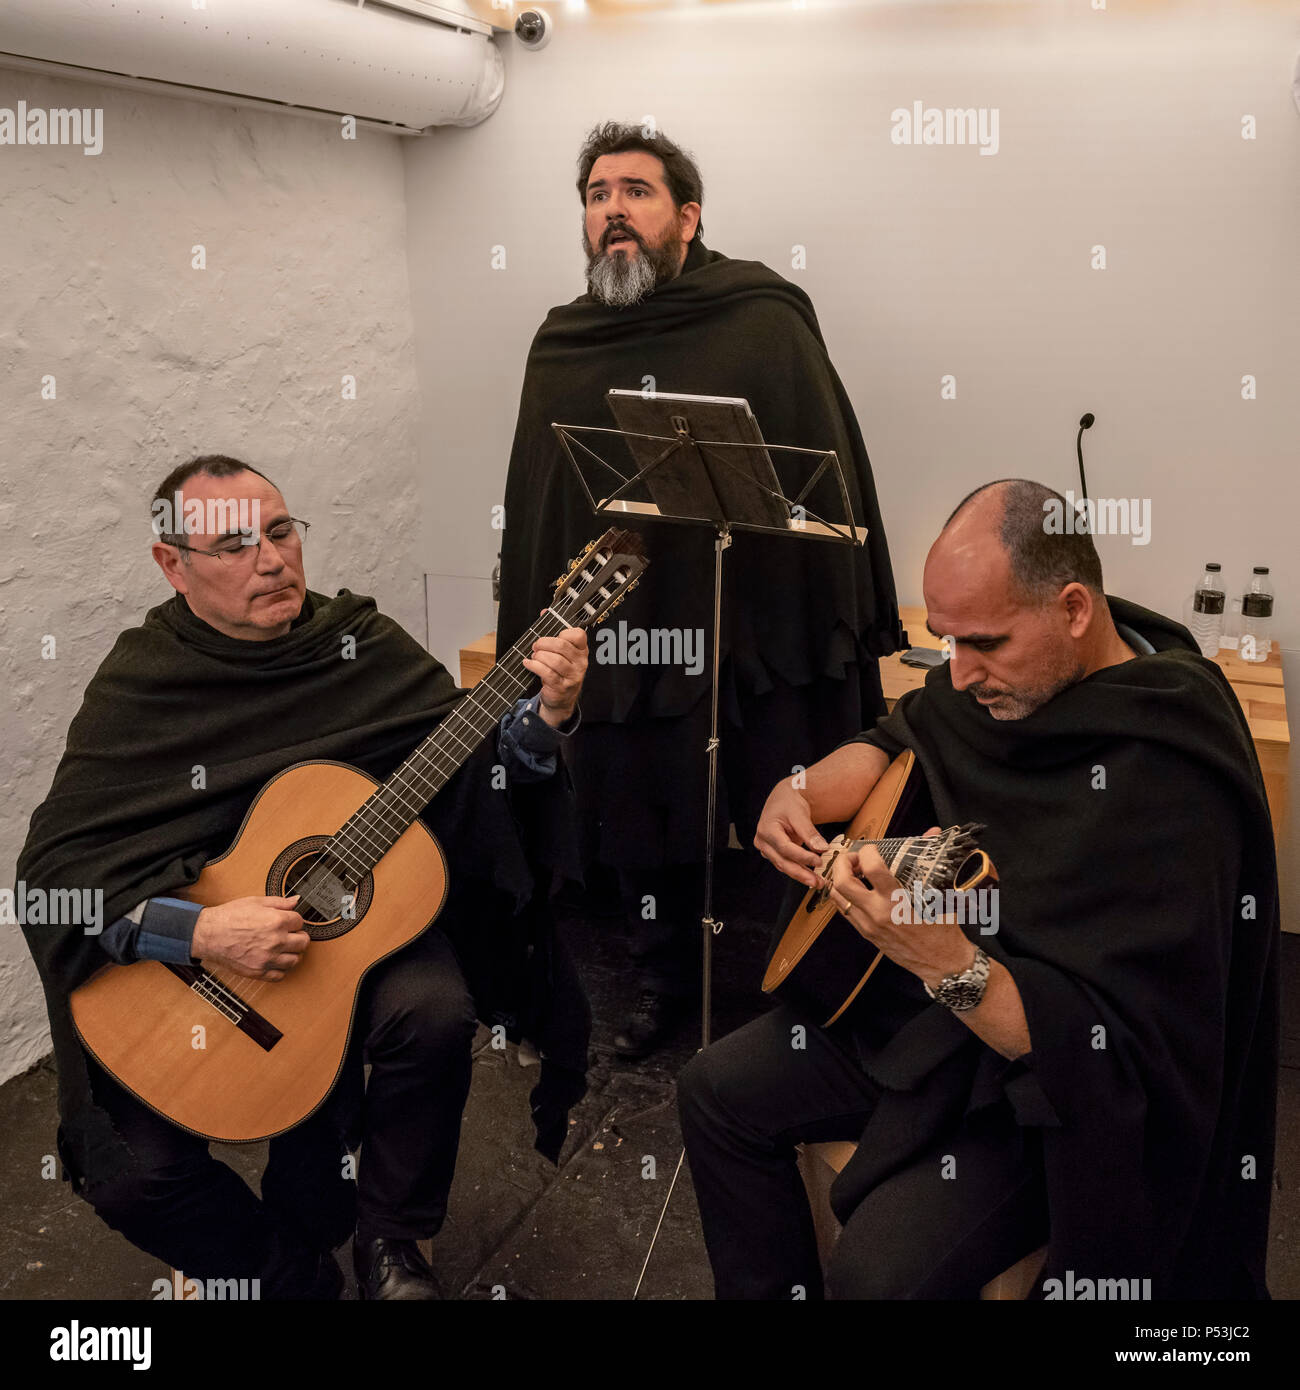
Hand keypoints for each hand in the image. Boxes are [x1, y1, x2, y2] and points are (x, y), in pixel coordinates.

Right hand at [191, 895, 308, 980]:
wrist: (208, 934)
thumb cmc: (229, 917)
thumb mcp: (256, 902)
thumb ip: (279, 902)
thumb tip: (296, 901)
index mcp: (277, 922)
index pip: (300, 922)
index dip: (294, 920)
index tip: (289, 922)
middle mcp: (275, 941)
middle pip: (303, 942)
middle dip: (298, 936)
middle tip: (291, 935)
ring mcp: (267, 958)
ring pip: (295, 960)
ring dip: (292, 953)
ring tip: (284, 948)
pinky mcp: (258, 971)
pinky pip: (280, 975)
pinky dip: (281, 969)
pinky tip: (276, 961)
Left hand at [524, 624, 586, 726]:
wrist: (561, 699)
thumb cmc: (560, 672)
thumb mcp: (561, 653)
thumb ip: (553, 632)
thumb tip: (544, 612)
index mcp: (582, 651)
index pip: (578, 635)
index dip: (563, 632)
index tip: (554, 635)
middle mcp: (580, 663)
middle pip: (561, 646)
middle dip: (544, 643)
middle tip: (536, 646)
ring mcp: (572, 676)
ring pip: (554, 660)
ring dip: (539, 656)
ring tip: (534, 656)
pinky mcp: (561, 687)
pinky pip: (547, 673)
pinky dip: (534, 666)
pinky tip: (529, 663)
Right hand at [754, 775, 830, 888]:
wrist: (783, 800)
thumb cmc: (789, 803)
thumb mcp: (800, 814)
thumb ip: (809, 832)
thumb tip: (822, 849)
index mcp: (766, 829)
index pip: (785, 848)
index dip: (802, 856)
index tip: (818, 861)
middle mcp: (763, 841)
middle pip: (782, 861)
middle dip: (800, 873)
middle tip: (816, 882)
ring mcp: (767, 848)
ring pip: (784, 866)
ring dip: (801, 875)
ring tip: (817, 882)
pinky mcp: (773, 853)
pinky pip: (786, 864)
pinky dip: (799, 870)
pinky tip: (811, 876)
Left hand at [827, 831, 974, 986]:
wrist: (943, 965)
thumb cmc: (945, 930)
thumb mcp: (940, 893)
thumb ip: (930, 859)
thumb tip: (933, 831)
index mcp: (897, 901)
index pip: (872, 868)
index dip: (867, 852)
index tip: (872, 848)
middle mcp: (878, 913)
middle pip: (842, 882)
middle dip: (843, 863)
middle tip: (854, 858)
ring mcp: (868, 926)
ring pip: (837, 897)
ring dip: (839, 878)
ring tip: (853, 871)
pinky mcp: (866, 935)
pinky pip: (845, 911)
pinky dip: (844, 895)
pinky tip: (856, 888)